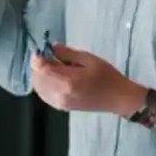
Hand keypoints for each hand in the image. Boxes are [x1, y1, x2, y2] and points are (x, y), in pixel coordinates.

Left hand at [29, 44, 144, 115]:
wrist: (118, 98)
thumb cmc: (107, 76)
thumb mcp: (88, 59)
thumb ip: (68, 54)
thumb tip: (53, 48)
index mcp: (68, 81)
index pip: (41, 69)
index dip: (38, 58)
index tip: (43, 50)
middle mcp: (60, 94)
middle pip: (37, 78)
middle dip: (39, 66)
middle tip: (50, 56)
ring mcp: (59, 103)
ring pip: (38, 88)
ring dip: (40, 75)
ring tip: (53, 67)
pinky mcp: (61, 107)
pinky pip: (44, 95)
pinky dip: (44, 85)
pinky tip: (54, 78)